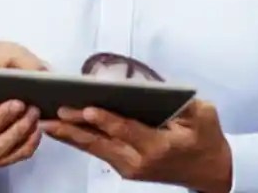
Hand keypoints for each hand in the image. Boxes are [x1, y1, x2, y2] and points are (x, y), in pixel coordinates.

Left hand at [40, 99, 233, 192]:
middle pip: (101, 143)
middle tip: (52, 115)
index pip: (127, 130)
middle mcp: (140, 161)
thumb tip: (150, 85)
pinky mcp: (125, 168)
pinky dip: (79, 140)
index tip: (88, 109)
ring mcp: (131, 167)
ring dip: (69, 136)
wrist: (211, 172)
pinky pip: (98, 152)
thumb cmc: (207, 139)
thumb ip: (180, 101)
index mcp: (158, 146)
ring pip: (94, 149)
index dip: (106, 120)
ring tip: (46, 122)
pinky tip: (62, 129)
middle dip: (75, 128)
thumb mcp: (203, 115)